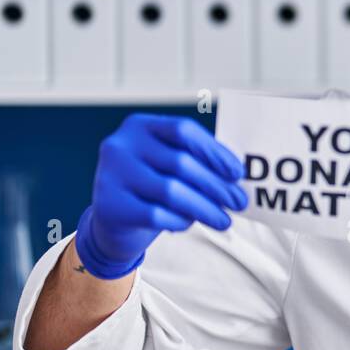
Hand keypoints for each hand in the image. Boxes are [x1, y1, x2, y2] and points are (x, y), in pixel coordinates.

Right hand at [75, 114, 247, 278]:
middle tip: (239, 203)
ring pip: (170, 191)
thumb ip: (196, 161)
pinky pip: (155, 215)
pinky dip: (179, 220)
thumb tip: (236, 176)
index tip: (237, 173)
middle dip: (216, 186)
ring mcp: (110, 175)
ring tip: (224, 220)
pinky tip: (190, 223)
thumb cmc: (150, 187)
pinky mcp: (110, 206)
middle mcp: (120, 145)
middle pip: (181, 162)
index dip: (214, 151)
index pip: (183, 130)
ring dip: (205, 208)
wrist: (111, 219)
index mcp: (139, 125)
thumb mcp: (167, 165)